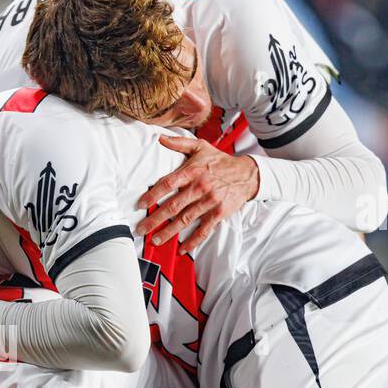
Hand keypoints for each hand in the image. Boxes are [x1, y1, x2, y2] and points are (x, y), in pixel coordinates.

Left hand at [135, 135, 259, 251]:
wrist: (247, 174)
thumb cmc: (219, 161)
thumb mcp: (201, 147)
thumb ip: (179, 143)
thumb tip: (160, 138)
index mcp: (193, 171)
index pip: (168, 183)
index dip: (153, 194)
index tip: (141, 204)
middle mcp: (200, 187)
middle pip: (174, 206)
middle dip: (155, 219)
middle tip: (141, 229)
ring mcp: (210, 202)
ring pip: (186, 219)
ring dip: (169, 232)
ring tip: (156, 240)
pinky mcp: (219, 213)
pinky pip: (204, 229)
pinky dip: (193, 240)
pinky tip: (182, 248)